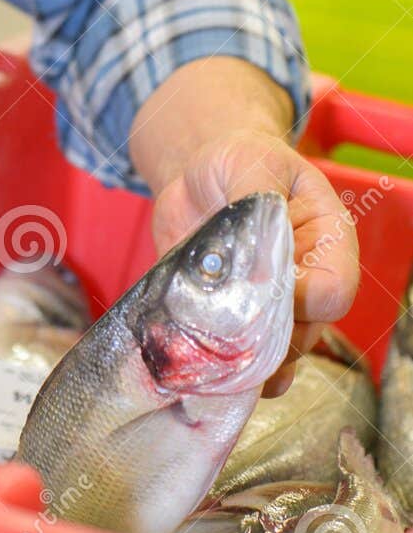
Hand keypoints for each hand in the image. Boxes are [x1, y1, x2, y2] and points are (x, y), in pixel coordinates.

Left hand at [150, 129, 359, 395]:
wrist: (199, 170)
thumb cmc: (239, 158)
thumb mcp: (251, 163)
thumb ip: (256, 206)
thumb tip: (254, 262)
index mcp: (326, 239)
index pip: (334, 290)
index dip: (303, 300)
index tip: (262, 290)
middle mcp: (306, 279)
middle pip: (305, 331)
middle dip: (269, 339)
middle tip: (227, 330)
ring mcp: (270, 302)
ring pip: (275, 352)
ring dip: (248, 361)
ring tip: (218, 361)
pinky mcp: (234, 315)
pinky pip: (242, 354)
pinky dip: (227, 368)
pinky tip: (211, 373)